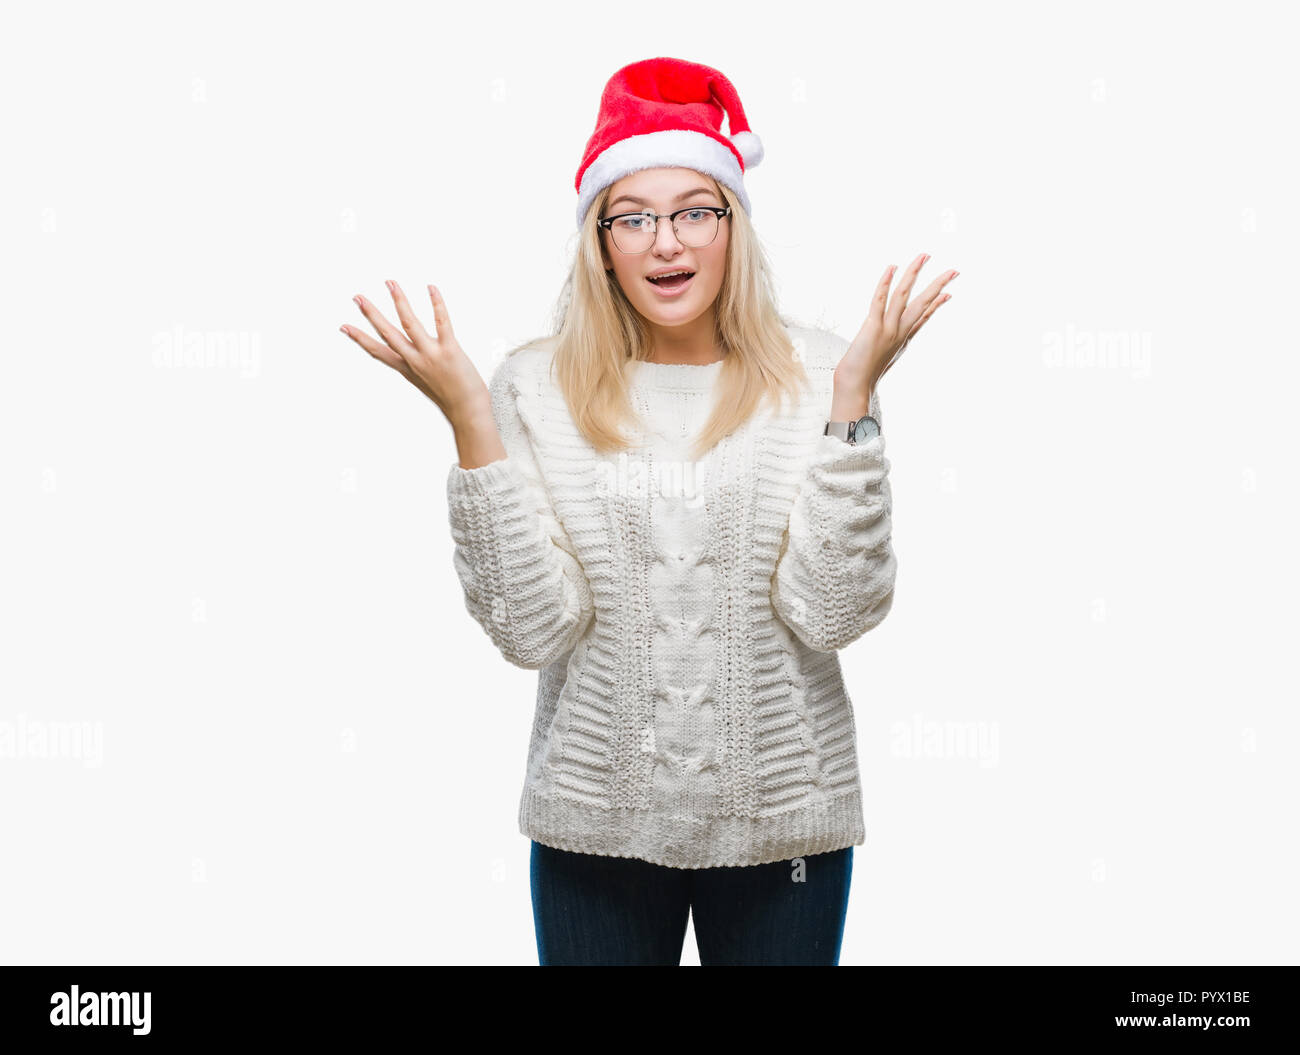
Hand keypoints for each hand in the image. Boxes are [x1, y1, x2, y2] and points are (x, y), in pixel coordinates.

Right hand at [341, 281, 488, 426]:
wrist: (468, 413)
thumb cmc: (452, 399)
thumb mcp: (426, 383)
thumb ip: (417, 366)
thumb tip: (414, 355)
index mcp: (407, 369)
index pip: (378, 351)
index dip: (360, 338)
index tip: (344, 326)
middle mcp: (415, 361)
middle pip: (388, 333)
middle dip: (371, 314)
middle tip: (357, 297)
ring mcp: (430, 355)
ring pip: (410, 323)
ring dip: (399, 301)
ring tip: (390, 283)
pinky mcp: (450, 351)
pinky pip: (442, 322)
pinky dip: (437, 304)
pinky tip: (431, 288)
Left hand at [835, 253, 957, 392]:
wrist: (855, 385)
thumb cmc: (865, 372)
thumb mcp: (884, 358)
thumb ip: (891, 346)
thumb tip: (897, 341)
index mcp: (903, 338)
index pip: (924, 316)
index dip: (937, 303)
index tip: (949, 292)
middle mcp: (899, 331)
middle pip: (923, 303)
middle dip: (938, 285)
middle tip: (954, 270)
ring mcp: (888, 329)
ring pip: (903, 296)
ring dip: (913, 274)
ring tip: (923, 256)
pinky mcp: (873, 328)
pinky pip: (880, 301)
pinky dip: (884, 284)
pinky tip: (891, 269)